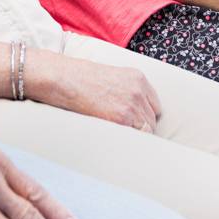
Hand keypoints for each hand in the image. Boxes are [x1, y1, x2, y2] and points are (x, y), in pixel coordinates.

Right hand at [30, 53, 160, 133]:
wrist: (64, 78)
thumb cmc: (81, 78)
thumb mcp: (112, 77)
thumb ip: (128, 90)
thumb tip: (135, 113)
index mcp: (138, 77)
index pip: (154, 105)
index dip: (144, 115)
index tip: (134, 122)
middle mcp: (139, 90)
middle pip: (152, 119)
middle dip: (140, 126)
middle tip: (123, 130)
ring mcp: (132, 104)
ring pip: (146, 130)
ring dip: (134, 135)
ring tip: (118, 135)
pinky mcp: (122, 118)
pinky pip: (137, 137)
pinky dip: (129, 140)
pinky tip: (116, 137)